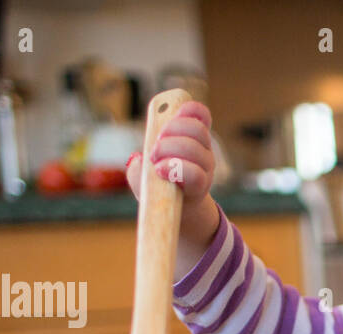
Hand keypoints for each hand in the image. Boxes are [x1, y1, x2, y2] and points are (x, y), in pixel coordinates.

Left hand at [125, 101, 219, 267]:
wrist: (174, 215)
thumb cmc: (159, 189)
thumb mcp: (144, 172)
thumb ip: (137, 162)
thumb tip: (137, 160)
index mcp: (192, 140)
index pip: (200, 115)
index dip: (189, 110)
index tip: (173, 116)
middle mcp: (203, 152)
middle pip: (196, 128)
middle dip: (170, 132)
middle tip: (154, 148)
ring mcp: (205, 169)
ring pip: (194, 147)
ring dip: (169, 150)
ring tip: (156, 163)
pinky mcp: (201, 187)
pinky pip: (194, 172)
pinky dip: (175, 168)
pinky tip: (162, 171)